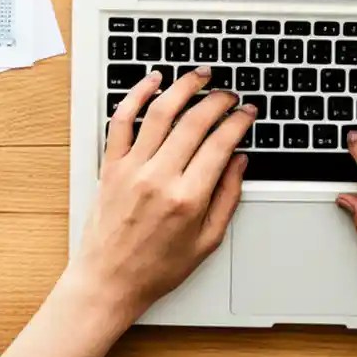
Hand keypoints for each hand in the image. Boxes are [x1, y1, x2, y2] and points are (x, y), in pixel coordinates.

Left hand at [69, 66, 256, 323]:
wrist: (108, 281)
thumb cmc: (155, 268)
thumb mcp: (207, 242)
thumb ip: (227, 198)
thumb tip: (239, 162)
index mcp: (188, 198)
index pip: (220, 144)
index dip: (239, 121)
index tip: (248, 112)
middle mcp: (159, 178)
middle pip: (195, 122)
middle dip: (218, 100)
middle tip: (230, 94)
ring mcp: (132, 169)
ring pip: (161, 112)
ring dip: (184, 86)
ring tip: (199, 75)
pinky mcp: (110, 166)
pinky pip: (122, 120)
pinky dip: (136, 95)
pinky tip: (152, 80)